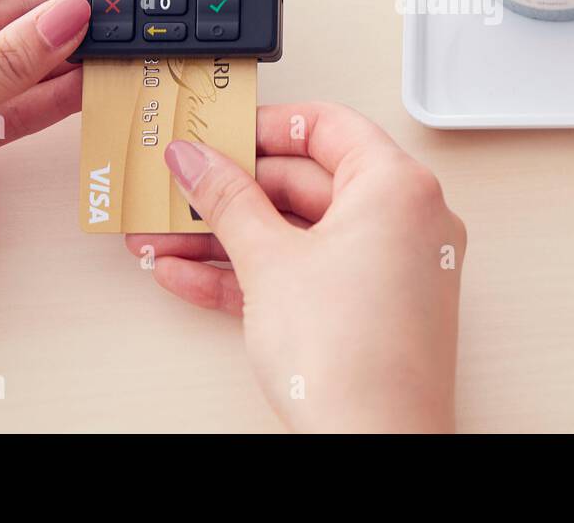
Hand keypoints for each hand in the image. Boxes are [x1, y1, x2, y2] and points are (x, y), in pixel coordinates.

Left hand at [0, 0, 89, 334]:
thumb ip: (1, 66)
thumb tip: (64, 18)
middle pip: (7, 16)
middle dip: (62, 10)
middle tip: (118, 4)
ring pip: (18, 64)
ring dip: (66, 57)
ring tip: (118, 44)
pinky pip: (17, 106)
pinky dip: (54, 100)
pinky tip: (91, 87)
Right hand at [126, 103, 466, 432]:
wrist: (375, 447)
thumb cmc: (351, 357)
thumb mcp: (269, 261)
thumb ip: (227, 200)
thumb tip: (198, 161)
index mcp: (398, 186)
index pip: (328, 126)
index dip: (265, 126)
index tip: (218, 134)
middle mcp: (407, 219)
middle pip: (306, 182)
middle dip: (230, 193)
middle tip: (179, 189)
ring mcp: (391, 267)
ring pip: (298, 234)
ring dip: (227, 238)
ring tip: (166, 237)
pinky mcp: (370, 309)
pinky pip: (307, 274)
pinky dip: (252, 274)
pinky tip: (188, 276)